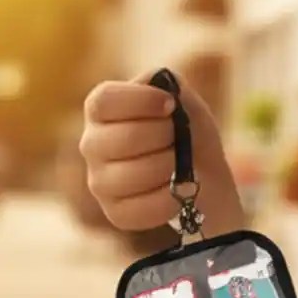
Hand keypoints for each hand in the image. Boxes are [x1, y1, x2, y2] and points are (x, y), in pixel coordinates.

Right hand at [79, 71, 245, 235]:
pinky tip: (176, 190)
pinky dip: (169, 199)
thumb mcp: (185, 101)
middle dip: (164, 137)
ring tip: (178, 165)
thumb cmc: (189, 133)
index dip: (140, 101)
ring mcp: (99, 181)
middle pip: (124, 138)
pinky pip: (140, 209)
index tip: (170, 106)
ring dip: (170, 167)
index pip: (104, 101)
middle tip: (177, 139)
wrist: (205, 176)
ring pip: (133, 175)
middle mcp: (92, 145)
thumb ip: (169, 85)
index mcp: (102, 111)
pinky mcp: (115, 212)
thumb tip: (160, 86)